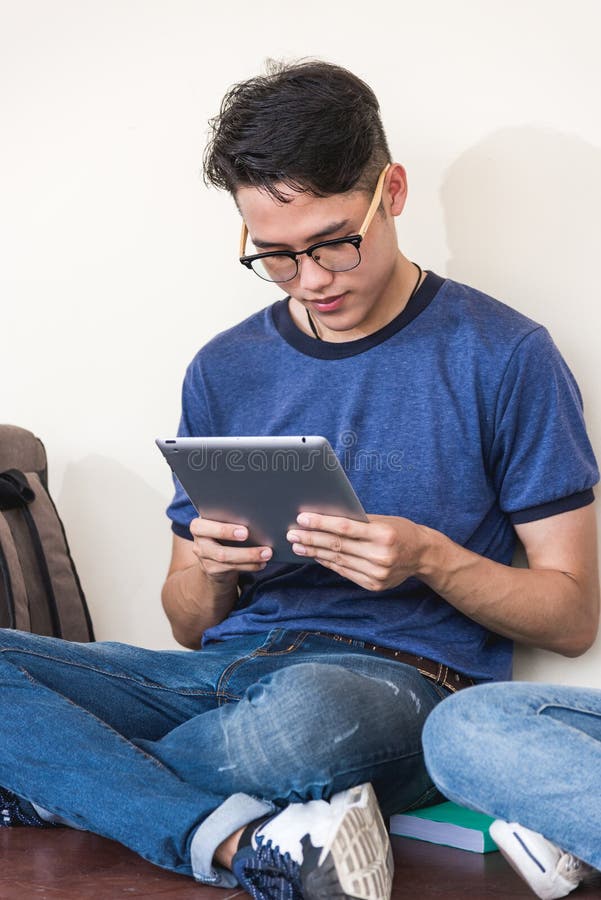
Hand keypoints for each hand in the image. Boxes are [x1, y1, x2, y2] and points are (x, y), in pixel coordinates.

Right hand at [189, 517, 271, 584]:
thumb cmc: (221, 530)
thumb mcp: (220, 521)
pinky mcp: (212, 570)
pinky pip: (233, 568)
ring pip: (228, 561)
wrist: (210, 553)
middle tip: (265, 549)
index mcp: (199, 525)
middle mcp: (199, 542)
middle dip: (244, 552)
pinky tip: (262, 562)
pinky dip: (250, 565)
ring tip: (267, 554)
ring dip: (251, 558)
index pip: (204, 527)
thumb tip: (256, 519)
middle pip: (220, 551)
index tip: (245, 532)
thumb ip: (230, 519)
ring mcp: (205, 558)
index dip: (225, 530)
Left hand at [286, 513, 431, 591]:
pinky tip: (316, 556)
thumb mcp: (383, 520)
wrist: (422, 555)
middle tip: (292, 534)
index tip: (302, 519)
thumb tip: (324, 519)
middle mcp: (381, 556)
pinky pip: (345, 572)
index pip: (345, 528)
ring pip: (339, 560)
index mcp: (384, 534)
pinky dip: (329, 563)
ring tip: (298, 546)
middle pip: (338, 546)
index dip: (321, 523)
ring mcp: (378, 573)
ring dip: (315, 553)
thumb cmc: (399, 530)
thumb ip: (357, 521)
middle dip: (312, 539)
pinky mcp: (374, 585)